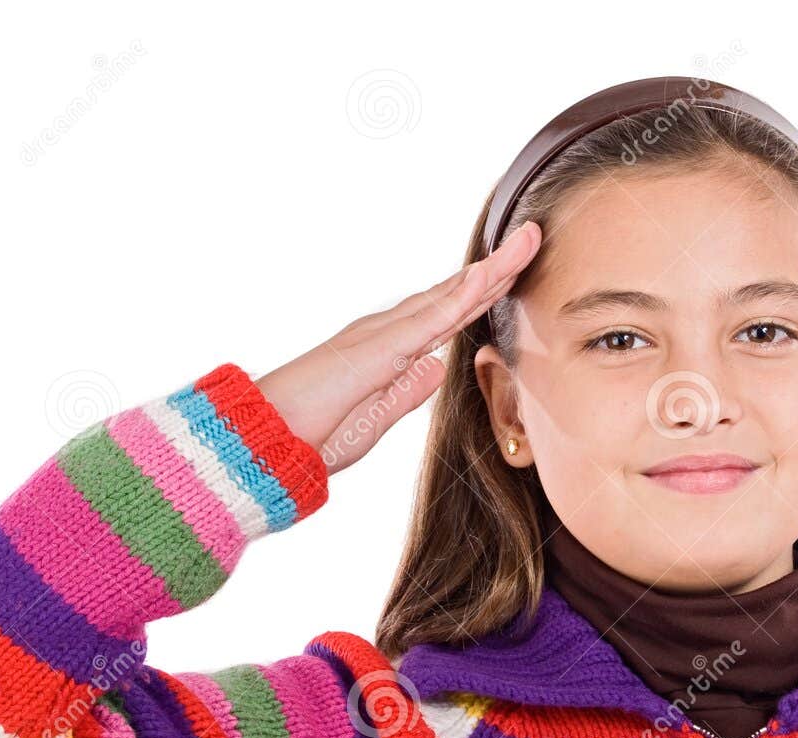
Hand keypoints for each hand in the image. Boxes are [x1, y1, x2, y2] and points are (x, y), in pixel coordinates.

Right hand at [254, 220, 541, 475]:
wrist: (263, 442)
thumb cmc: (310, 435)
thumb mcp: (375, 419)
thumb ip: (406, 392)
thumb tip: (436, 368)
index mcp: (389, 351)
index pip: (448, 315)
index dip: (484, 291)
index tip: (517, 269)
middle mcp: (387, 333)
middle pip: (454, 295)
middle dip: (497, 267)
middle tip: (534, 236)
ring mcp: (381, 337)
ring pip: (446, 297)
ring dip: (489, 270)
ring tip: (526, 242)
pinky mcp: (374, 351)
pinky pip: (425, 322)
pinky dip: (458, 298)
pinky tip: (486, 277)